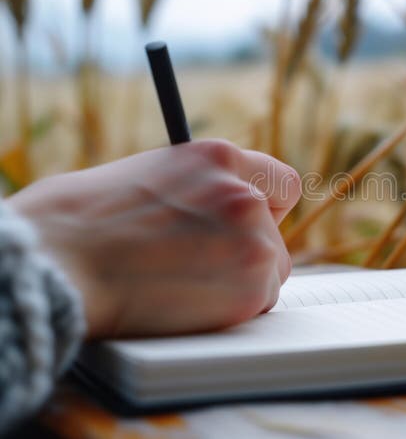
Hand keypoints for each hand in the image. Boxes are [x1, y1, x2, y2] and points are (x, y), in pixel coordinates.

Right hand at [7, 140, 300, 338]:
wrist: (61, 262)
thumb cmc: (83, 220)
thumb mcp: (152, 174)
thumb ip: (200, 189)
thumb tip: (215, 211)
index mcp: (219, 157)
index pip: (282, 183)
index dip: (265, 207)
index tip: (250, 225)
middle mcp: (245, 194)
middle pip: (274, 233)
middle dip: (247, 251)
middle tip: (201, 264)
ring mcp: (254, 240)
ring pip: (269, 271)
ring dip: (238, 282)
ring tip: (183, 283)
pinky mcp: (252, 288)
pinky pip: (258, 305)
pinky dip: (230, 310)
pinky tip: (186, 302)